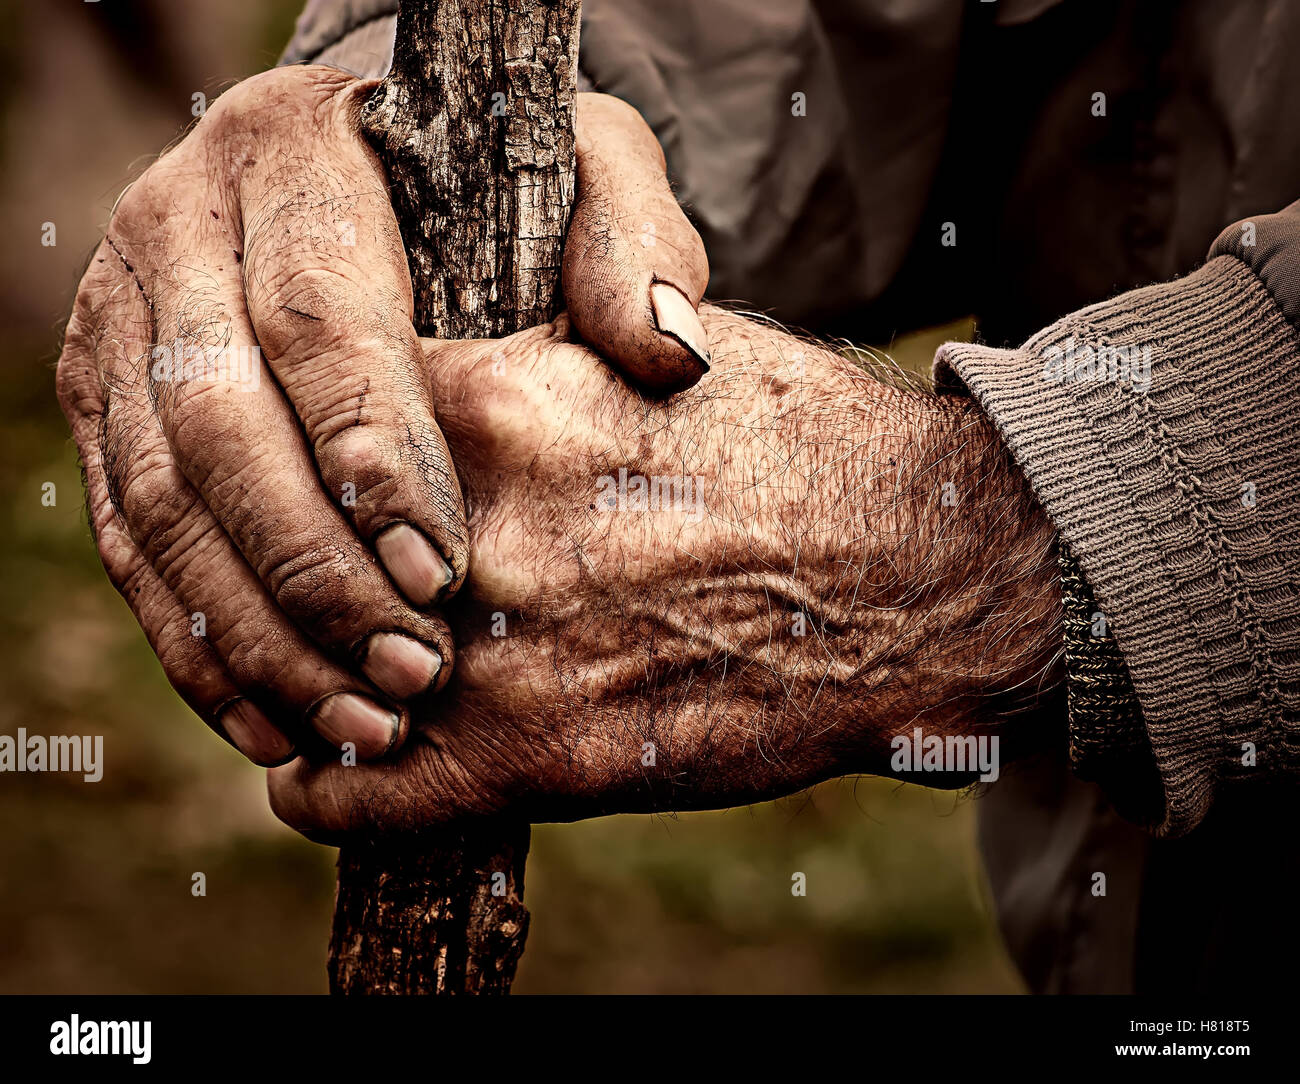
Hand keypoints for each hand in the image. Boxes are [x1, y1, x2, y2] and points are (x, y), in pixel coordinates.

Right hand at [56, 66, 708, 765]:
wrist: (367, 165)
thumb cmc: (490, 178)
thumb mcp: (579, 168)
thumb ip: (628, 242)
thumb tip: (668, 355)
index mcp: (288, 155)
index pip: (317, 323)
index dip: (373, 456)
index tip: (439, 571)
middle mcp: (177, 233)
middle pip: (217, 425)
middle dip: (313, 569)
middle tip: (410, 673)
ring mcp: (120, 325)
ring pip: (160, 503)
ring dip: (255, 634)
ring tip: (358, 726)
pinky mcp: (101, 406)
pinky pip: (128, 541)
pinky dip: (198, 645)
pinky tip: (274, 722)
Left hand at [268, 308, 1062, 834]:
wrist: (922, 571)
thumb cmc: (800, 446)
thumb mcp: (654, 350)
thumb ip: (526, 360)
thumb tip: (443, 375)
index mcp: (490, 403)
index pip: (319, 428)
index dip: (319, 464)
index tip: (325, 491)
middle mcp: (473, 523)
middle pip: (303, 554)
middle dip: (303, 571)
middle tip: (312, 591)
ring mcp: (498, 648)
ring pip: (315, 674)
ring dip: (307, 679)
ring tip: (317, 684)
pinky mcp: (535, 755)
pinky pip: (359, 793)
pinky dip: (328, 786)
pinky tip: (325, 774)